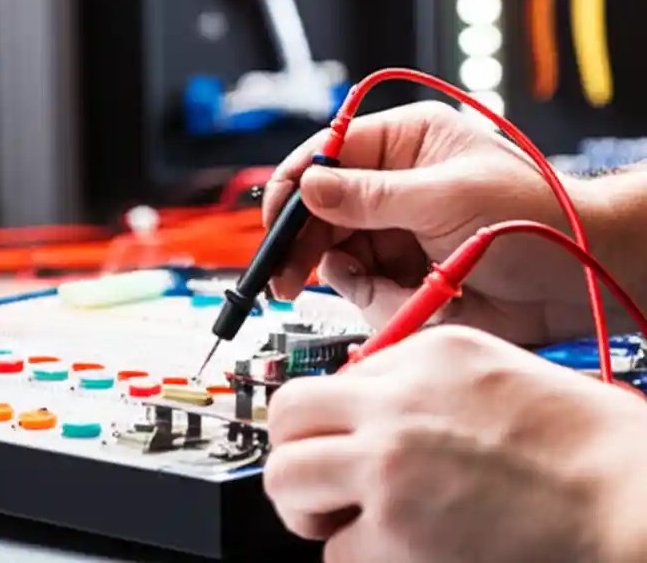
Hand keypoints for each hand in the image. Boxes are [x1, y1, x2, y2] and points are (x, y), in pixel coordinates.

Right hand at [263, 100, 605, 345]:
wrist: (578, 280)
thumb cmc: (536, 220)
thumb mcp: (446, 198)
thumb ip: (371, 195)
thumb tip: (310, 186)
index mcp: (405, 143)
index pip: (326, 154)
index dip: (294, 186)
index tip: (274, 221)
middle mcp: (392, 182)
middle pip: (318, 207)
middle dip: (302, 242)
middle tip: (284, 277)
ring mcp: (395, 228)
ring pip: (335, 251)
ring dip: (347, 273)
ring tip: (384, 286)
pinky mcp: (401, 271)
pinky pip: (361, 284)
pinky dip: (372, 295)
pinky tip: (402, 296)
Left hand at [263, 325, 646, 562]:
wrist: (638, 505)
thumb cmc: (597, 453)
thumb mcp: (504, 379)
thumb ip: (430, 389)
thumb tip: (372, 412)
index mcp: (428, 356)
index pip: (336, 378)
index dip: (339, 422)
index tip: (345, 444)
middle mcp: (396, 403)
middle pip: (287, 415)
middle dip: (296, 453)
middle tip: (322, 486)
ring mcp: (387, 467)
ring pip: (286, 478)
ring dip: (308, 508)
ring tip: (347, 525)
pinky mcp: (391, 533)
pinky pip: (336, 552)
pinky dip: (360, 559)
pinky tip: (405, 556)